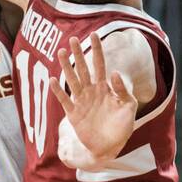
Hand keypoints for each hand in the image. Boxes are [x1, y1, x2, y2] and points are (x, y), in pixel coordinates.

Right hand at [52, 34, 137, 162]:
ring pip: (73, 80)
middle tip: (72, 39)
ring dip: (67, 67)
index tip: (94, 35)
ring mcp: (82, 102)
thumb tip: (115, 72)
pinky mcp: (74, 114)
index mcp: (105, 88)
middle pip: (84, 69)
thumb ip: (123, 90)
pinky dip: (59, 91)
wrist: (110, 147)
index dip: (97, 50)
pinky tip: (53, 80)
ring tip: (61, 53)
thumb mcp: (128, 107)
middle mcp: (92, 92)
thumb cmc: (121, 127)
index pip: (100, 65)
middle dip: (78, 55)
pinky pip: (65, 100)